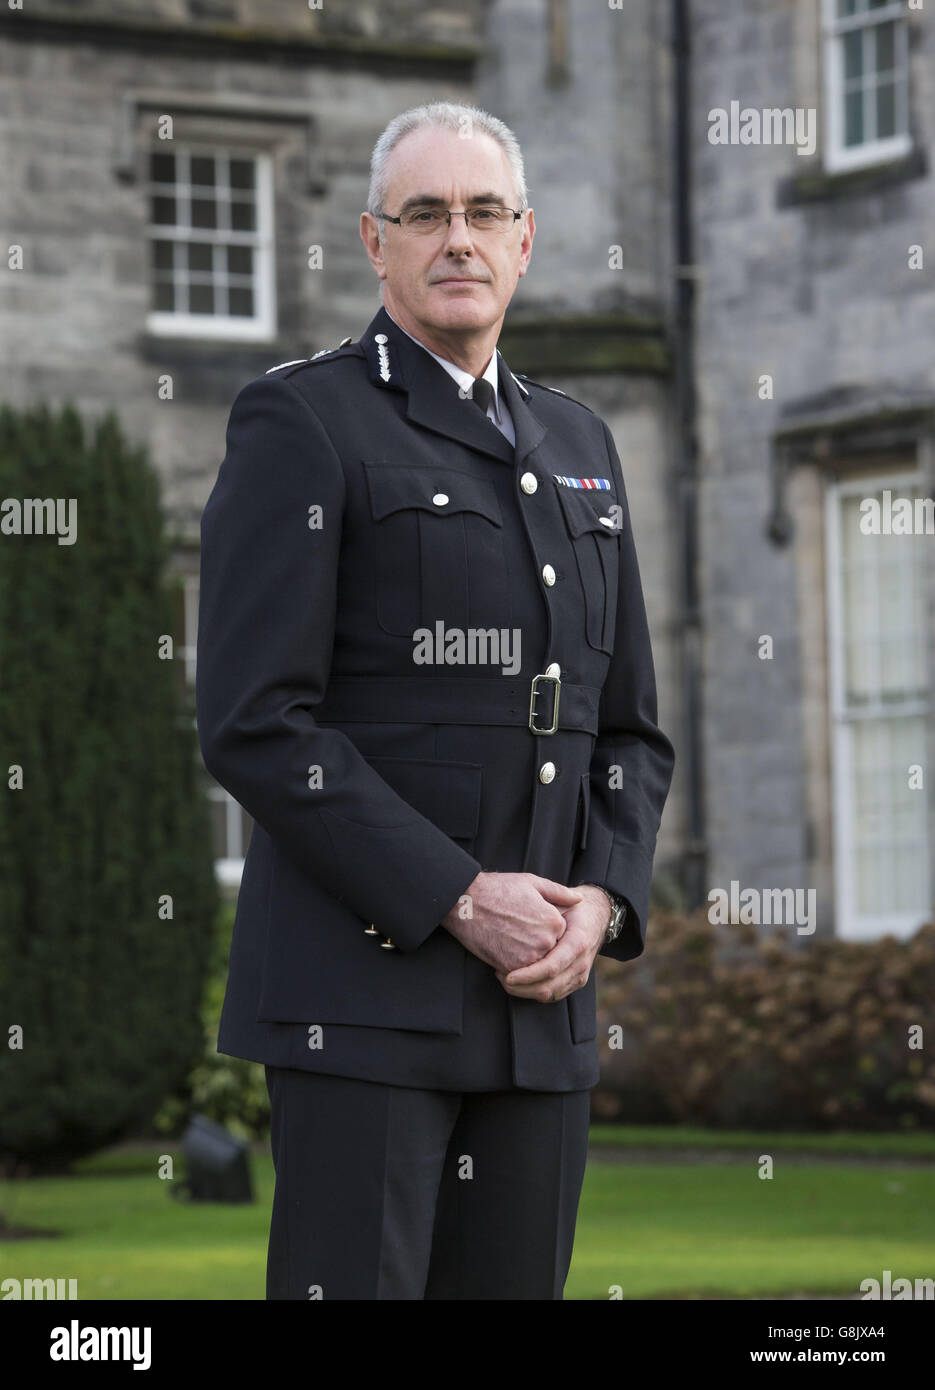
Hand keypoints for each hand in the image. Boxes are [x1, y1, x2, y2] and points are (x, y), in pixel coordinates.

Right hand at [441, 871, 581, 974]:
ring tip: (509, 941)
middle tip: (517, 932)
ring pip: (536, 965)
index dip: (545, 930)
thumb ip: (560, 893)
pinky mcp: (511, 968)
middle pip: (550, 952)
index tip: (529, 922)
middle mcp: (546, 941)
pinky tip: (501, 949)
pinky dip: (514, 967)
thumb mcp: (532, 883)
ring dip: (526, 959)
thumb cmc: (498, 889)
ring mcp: (529, 956)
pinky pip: (520, 975)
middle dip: (536, 946)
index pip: (561, 935)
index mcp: (555, 921)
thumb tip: (579, 900)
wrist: (466, 902)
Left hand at [495, 884, 608, 1003]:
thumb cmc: (573, 907)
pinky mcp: (576, 981)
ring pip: (550, 995)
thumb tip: (524, 914)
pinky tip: (518, 983)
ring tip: (504, 979)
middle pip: (549, 987)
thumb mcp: (562, 900)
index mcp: (578, 942)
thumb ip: (546, 908)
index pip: (551, 967)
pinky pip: (553, 995)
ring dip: (525, 992)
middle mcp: (581, 962)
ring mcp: (580, 975)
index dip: (528, 975)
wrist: (597, 916)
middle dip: (522, 988)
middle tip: (500, 977)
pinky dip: (533, 992)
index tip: (508, 976)